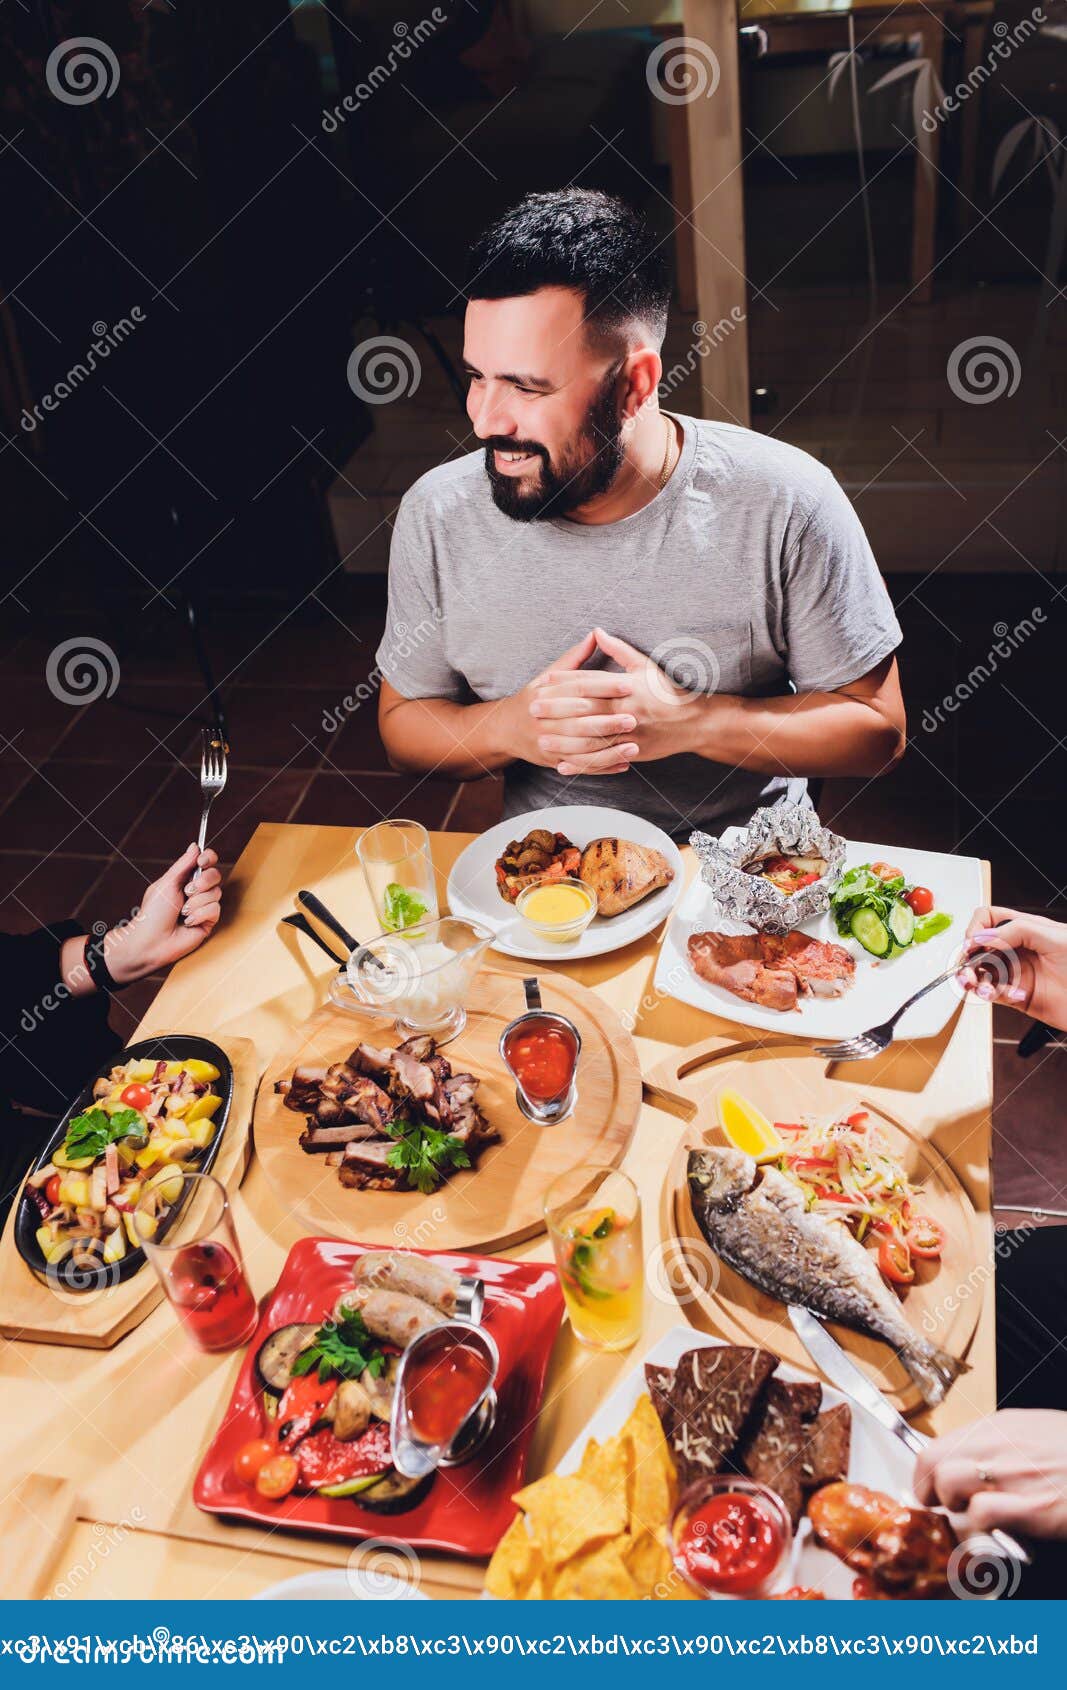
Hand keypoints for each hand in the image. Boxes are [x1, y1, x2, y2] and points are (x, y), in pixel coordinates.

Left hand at [104, 844, 222, 983]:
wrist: (152, 941)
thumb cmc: (153, 913)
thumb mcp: (167, 884)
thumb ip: (184, 864)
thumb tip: (196, 846)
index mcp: (185, 879)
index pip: (206, 862)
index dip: (209, 858)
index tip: (202, 861)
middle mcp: (197, 891)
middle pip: (216, 875)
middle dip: (203, 882)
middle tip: (187, 891)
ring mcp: (204, 906)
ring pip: (216, 893)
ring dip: (196, 902)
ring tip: (182, 912)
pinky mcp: (209, 922)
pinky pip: (215, 910)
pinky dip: (199, 915)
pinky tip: (187, 922)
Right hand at [506, 629, 638, 774]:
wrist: (505, 729)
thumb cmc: (533, 698)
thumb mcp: (547, 676)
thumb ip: (574, 658)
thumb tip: (596, 634)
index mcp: (543, 695)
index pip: (577, 688)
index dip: (603, 686)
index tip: (627, 685)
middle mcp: (543, 720)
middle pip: (580, 720)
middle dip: (608, 721)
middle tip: (634, 718)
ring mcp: (547, 743)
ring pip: (581, 748)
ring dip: (609, 749)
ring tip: (634, 746)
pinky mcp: (553, 761)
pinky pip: (581, 767)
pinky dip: (603, 767)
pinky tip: (624, 764)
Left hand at [532, 627, 698, 776]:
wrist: (694, 722)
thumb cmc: (667, 691)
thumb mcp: (645, 665)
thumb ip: (619, 650)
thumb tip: (597, 631)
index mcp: (628, 687)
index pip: (591, 682)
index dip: (566, 680)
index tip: (545, 680)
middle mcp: (627, 710)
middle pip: (586, 709)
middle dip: (557, 708)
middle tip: (533, 707)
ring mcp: (630, 733)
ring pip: (591, 737)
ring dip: (564, 739)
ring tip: (542, 738)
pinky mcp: (633, 751)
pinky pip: (603, 759)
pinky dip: (582, 763)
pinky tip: (563, 763)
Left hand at [913, 1410, 1066, 1539]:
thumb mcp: (1038, 1434)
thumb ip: (1003, 1445)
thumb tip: (973, 1464)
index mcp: (1000, 1427)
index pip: (937, 1445)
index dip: (925, 1474)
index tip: (928, 1491)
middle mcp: (999, 1445)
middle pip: (933, 1465)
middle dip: (930, 1493)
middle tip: (942, 1512)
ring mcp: (1013, 1475)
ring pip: (949, 1488)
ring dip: (955, 1512)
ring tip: (973, 1525)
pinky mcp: (1031, 1507)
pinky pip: (980, 1516)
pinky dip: (981, 1532)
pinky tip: (998, 1538)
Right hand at [955, 906, 1066, 1030]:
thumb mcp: (1054, 937)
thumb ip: (1016, 930)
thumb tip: (982, 936)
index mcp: (1024, 928)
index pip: (987, 919)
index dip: (976, 928)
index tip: (974, 943)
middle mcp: (1016, 949)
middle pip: (977, 947)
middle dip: (967, 957)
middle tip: (968, 970)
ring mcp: (1014, 972)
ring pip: (979, 972)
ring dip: (974, 980)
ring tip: (979, 987)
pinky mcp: (1015, 996)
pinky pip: (992, 993)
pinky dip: (993, 995)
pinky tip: (1008, 994)